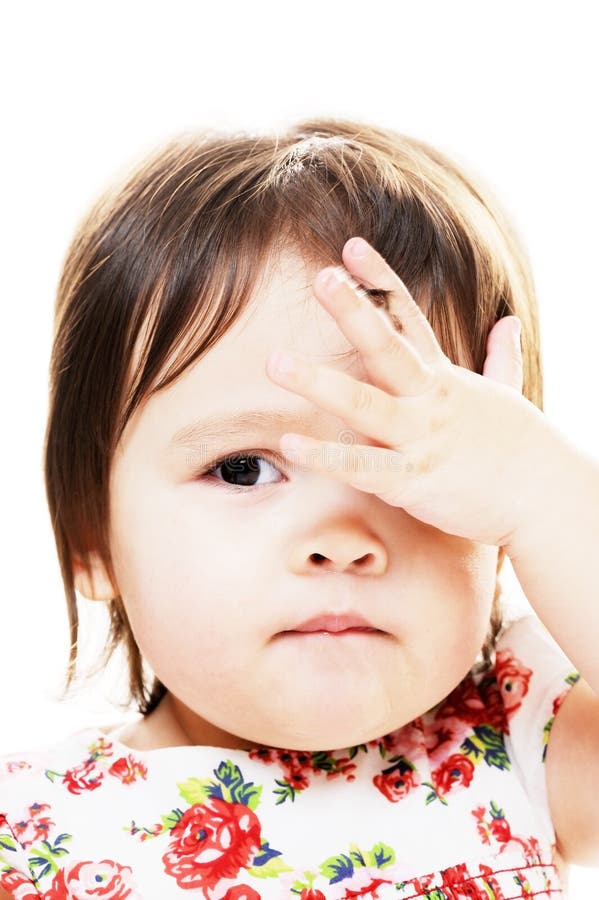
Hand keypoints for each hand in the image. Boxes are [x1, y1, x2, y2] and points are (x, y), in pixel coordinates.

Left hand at [265, 236, 544, 547]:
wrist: (547, 499)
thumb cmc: (522, 450)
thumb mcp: (509, 394)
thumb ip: (502, 357)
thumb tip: (509, 321)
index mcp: (443, 377)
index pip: (408, 318)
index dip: (379, 280)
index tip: (350, 246)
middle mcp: (429, 400)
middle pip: (386, 347)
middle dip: (353, 311)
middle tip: (319, 278)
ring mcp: (421, 439)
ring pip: (365, 405)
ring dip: (319, 383)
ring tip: (275, 362)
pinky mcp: (414, 481)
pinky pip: (363, 467)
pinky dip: (327, 456)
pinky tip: (290, 442)